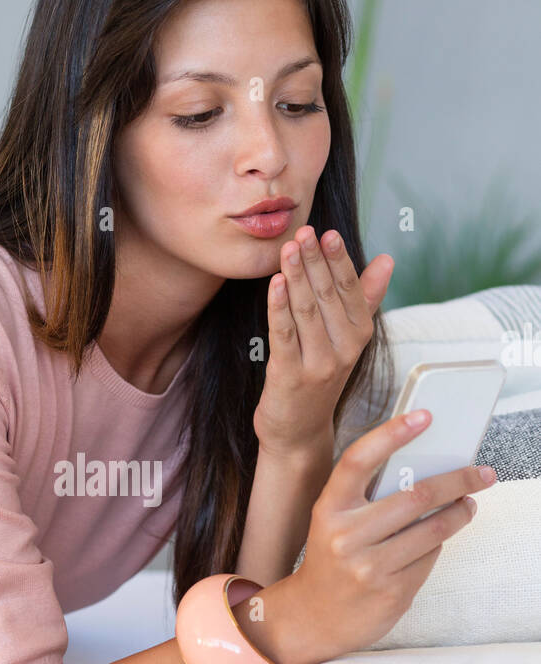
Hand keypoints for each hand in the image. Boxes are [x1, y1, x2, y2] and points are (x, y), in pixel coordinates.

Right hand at [243, 409, 497, 663]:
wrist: (313, 616)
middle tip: (481, 473)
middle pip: (417, 495)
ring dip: (460, 513)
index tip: (424, 417)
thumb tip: (424, 469)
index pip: (358, 461)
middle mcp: (345, 536)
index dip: (391, 434)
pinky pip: (430, 558)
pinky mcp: (391, 591)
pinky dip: (438, 545)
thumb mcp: (335, 521)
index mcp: (328, 509)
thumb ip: (368, 497)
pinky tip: (434, 541)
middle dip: (458, 480)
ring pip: (434, 529)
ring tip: (468, 504)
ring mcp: (369, 567)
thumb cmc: (331, 558)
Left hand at [252, 226, 393, 459]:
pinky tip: (275, 282)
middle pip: (327, 296)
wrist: (299, 432)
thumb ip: (365, 299)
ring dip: (296, 276)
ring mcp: (317, 365)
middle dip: (314, 261)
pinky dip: (279, 306)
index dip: (338, 261)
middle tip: (303, 231)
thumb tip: (387, 260)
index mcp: (358, 336)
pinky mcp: (289, 376)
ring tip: (288, 248)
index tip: (328, 233)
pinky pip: (284, 335)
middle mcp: (343, 350)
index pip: (350, 290)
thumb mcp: (347, 340)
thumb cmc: (319, 379)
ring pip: (306, 311)